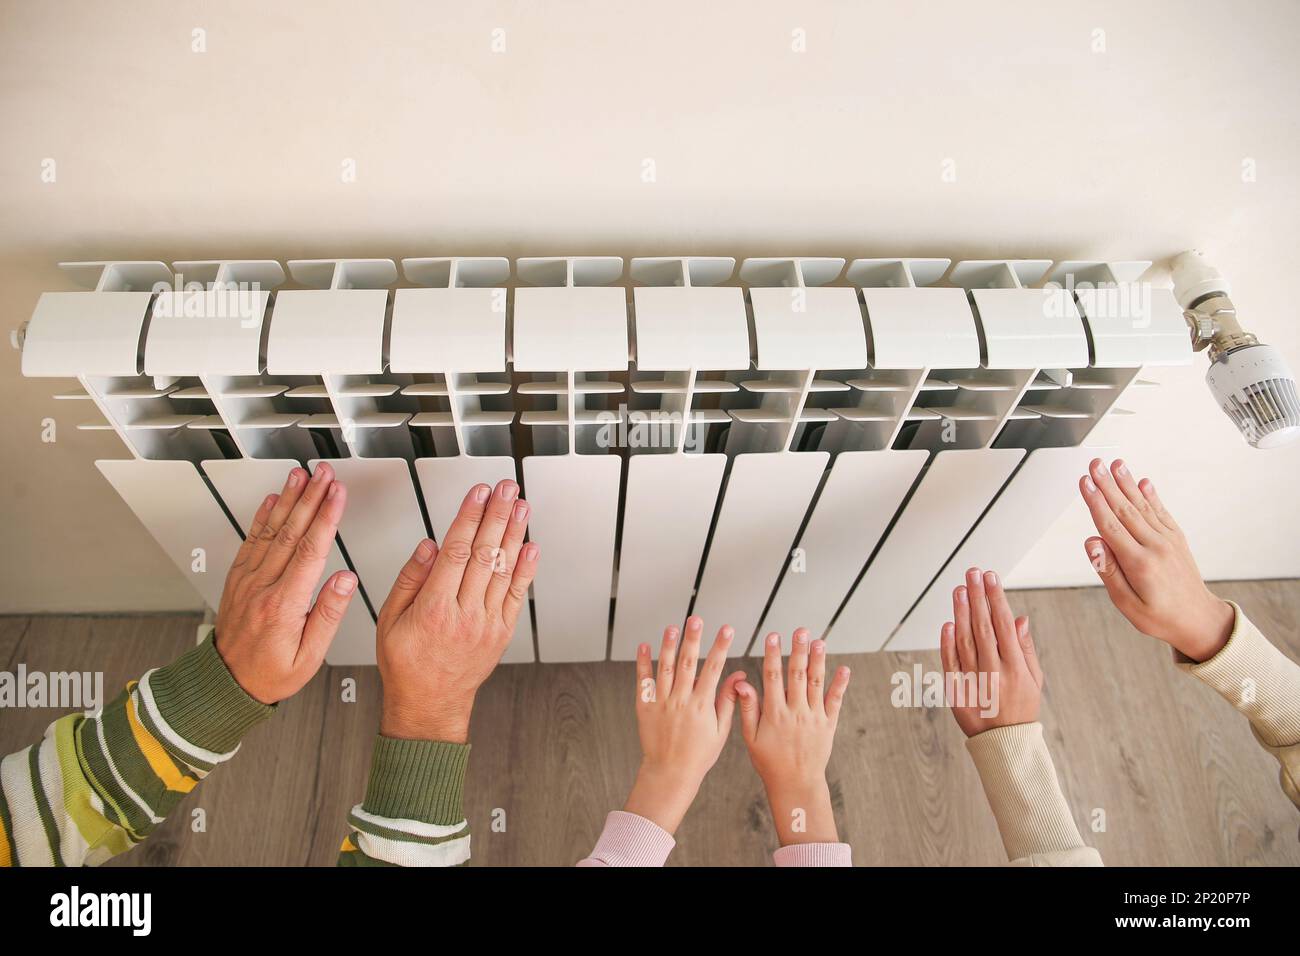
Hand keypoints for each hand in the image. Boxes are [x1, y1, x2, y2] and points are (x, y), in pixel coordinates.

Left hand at [215, 463, 357, 703]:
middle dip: (310, 497)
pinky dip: (262, 516)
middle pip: (291, 532)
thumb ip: (328, 614)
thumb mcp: (310, 656)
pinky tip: (271, 499)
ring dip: (287, 499)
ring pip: (270, 530)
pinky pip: (251, 540)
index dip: (326, 518)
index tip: (337, 495)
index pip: (310, 551)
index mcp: (283, 604)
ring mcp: (247, 580)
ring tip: (300, 475)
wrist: (226, 684)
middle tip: (324, 474)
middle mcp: (262, 586)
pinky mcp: (238, 578)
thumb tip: (345, 579)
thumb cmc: (271, 674)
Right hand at [375, 480, 538, 742]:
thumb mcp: (389, 620)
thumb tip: (430, 545)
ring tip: (521, 506)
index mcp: (434, 609)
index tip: (478, 494)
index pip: (456, 552)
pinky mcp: (502, 632)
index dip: (469, 518)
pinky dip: (525, 570)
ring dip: (514, 534)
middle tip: (506, 489)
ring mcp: (487, 623)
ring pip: (503, 570)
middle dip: (497, 516)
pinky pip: (516, 595)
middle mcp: (465, 614)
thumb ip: (410, 579)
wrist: (430, 704)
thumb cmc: (406, 664)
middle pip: (484, 554)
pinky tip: (530, 546)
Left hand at [624, 617, 743, 833]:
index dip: (721, 647)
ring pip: (664, 669)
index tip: (728, 629)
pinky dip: (642, 663)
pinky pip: (643, 681)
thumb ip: (728, 700)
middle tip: (696, 619)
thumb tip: (739, 676)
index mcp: (701, 705)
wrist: (670, 772)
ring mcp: (661, 703)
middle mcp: (680, 701)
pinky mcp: (645, 707)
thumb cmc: (699, 754)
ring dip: (668, 646)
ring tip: (672, 627)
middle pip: (687, 663)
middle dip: (693, 639)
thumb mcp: (720, 730)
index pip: (714, 669)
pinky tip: (643, 646)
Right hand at [734, 629, 849, 845]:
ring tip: (819, 641)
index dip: (772, 655)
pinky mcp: (828, 725)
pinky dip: (840, 685)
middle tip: (800, 631)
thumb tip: (742, 683)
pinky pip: (835, 701)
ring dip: (818, 661)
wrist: (796, 784)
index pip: (772, 677)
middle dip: (798, 651)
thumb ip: (748, 708)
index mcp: (774, 713)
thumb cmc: (769, 761)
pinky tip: (844, 669)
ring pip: (816, 684)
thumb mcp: (751, 737)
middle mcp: (796, 712)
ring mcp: (814, 718)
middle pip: (797, 675)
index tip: (772, 636)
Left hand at [940, 567, 1041, 737]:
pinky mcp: (956, 691)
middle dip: (977, 597)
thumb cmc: (1021, 707)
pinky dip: (947, 642)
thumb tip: (1019, 618)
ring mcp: (974, 682)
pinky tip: (948, 622)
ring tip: (959, 590)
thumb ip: (1025, 648)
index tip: (990, 577)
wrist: (1003, 743)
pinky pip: (950, 662)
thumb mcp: (1034, 679)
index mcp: (1016, 668)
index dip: (996, 599)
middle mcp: (994, 673)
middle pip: (983, 628)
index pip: (1004, 625)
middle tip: (972, 573)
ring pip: (965, 641)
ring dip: (961, 613)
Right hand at [1078, 458, 1233, 661]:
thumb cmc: (1160, 616)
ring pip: (1142, 506)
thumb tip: (1093, 543)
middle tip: (1094, 463)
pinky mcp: (1176, 539)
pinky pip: (1161, 512)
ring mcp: (1168, 540)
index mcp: (1140, 563)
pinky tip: (1143, 482)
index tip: (1084, 482)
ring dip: (1126, 483)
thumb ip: (1108, 571)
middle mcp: (1156, 546)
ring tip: (1115, 464)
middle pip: (1125, 509)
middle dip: (1107, 484)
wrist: (1199, 620)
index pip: (1110, 525)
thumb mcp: (1127, 604)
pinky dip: (1151, 495)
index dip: (1095, 501)